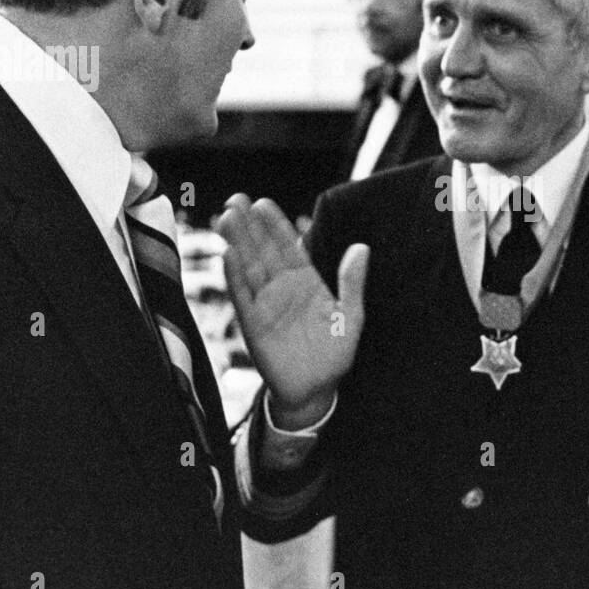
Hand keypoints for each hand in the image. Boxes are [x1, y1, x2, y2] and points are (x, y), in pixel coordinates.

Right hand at [217, 194, 368, 426]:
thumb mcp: (350, 315)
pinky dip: (234, 277)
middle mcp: (282, 288)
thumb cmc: (334, 352)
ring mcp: (266, 304)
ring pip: (249, 267)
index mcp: (306, 281)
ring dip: (238, 244)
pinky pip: (242, 297)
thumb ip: (352, 282)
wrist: (316, 389)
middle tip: (236, 199)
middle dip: (250, 226)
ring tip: (226, 218)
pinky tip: (228, 256)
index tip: (263, 203)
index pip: (289, 246)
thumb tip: (362, 247)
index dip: (275, 225)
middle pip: (263, 250)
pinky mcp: (254, 325)